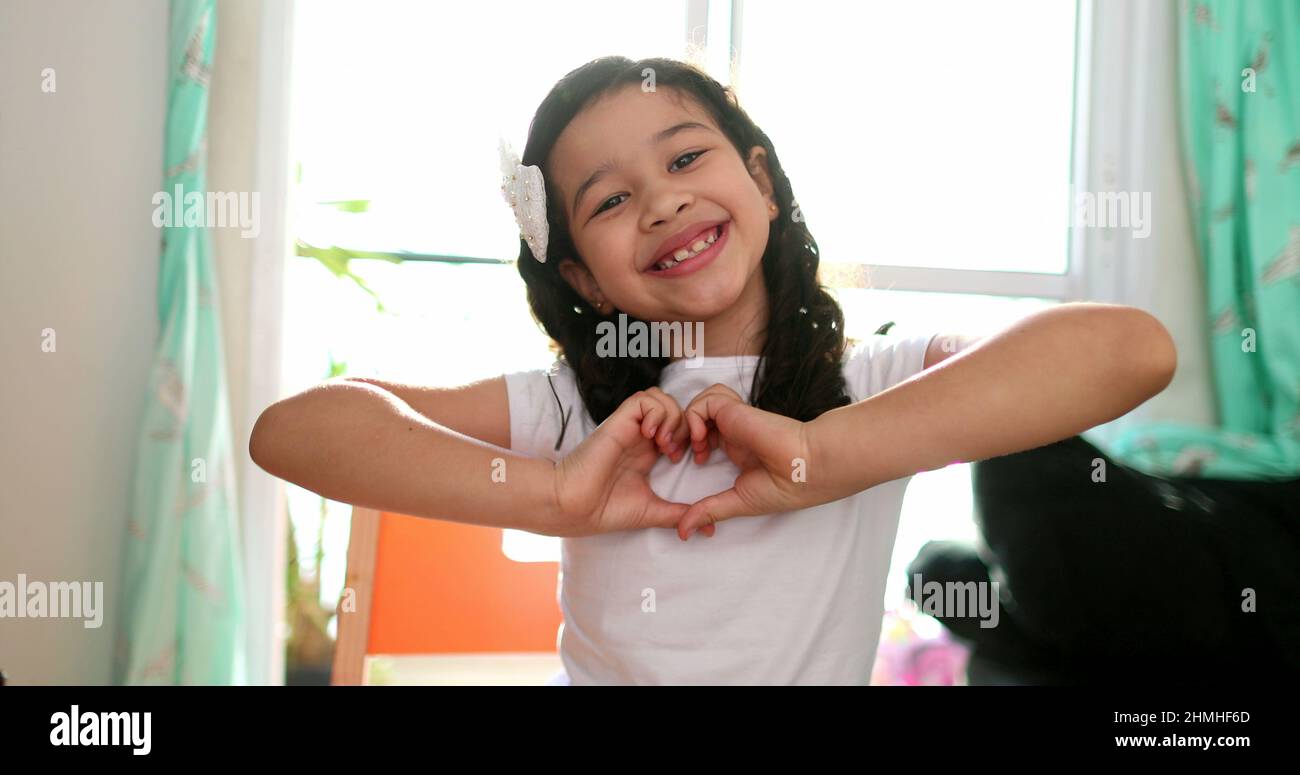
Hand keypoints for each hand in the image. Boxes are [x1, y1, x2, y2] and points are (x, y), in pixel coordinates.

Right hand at [553, 387, 715, 537]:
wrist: (574, 506)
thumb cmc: (605, 510)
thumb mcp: (652, 511)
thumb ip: (679, 514)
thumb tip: (709, 528)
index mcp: (648, 453)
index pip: (678, 427)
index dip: (691, 437)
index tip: (690, 460)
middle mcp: (641, 436)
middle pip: (673, 408)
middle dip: (686, 425)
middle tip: (677, 451)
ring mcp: (630, 427)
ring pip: (660, 398)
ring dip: (672, 417)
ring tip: (664, 444)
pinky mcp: (619, 421)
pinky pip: (644, 399)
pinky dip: (655, 412)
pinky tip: (652, 436)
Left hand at [677, 383, 820, 539]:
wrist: (805, 469)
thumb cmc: (783, 488)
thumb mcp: (737, 502)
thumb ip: (708, 512)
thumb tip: (683, 533)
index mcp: (735, 448)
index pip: (704, 434)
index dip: (689, 444)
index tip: (689, 464)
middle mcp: (733, 431)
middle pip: (697, 416)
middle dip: (680, 431)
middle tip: (678, 453)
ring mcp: (734, 419)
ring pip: (700, 403)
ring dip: (688, 422)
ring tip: (694, 446)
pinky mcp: (736, 410)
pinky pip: (706, 401)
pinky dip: (695, 416)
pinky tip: (703, 438)